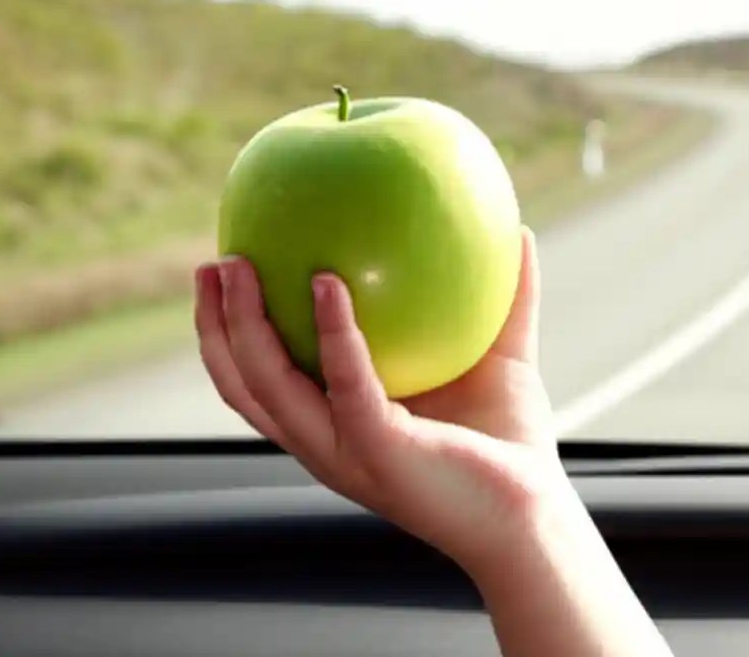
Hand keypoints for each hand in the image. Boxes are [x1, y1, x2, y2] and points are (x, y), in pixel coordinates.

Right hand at [194, 227, 572, 570]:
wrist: (534, 518)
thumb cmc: (513, 445)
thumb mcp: (503, 358)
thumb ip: (506, 300)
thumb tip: (517, 229)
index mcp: (338, 426)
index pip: (262, 385)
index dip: (231, 335)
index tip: (227, 275)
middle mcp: (327, 444)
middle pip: (243, 386)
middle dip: (215, 326)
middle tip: (214, 265)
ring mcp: (346, 452)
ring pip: (266, 387)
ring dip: (243, 324)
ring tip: (238, 267)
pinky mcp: (378, 453)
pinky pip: (344, 384)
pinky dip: (330, 333)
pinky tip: (328, 283)